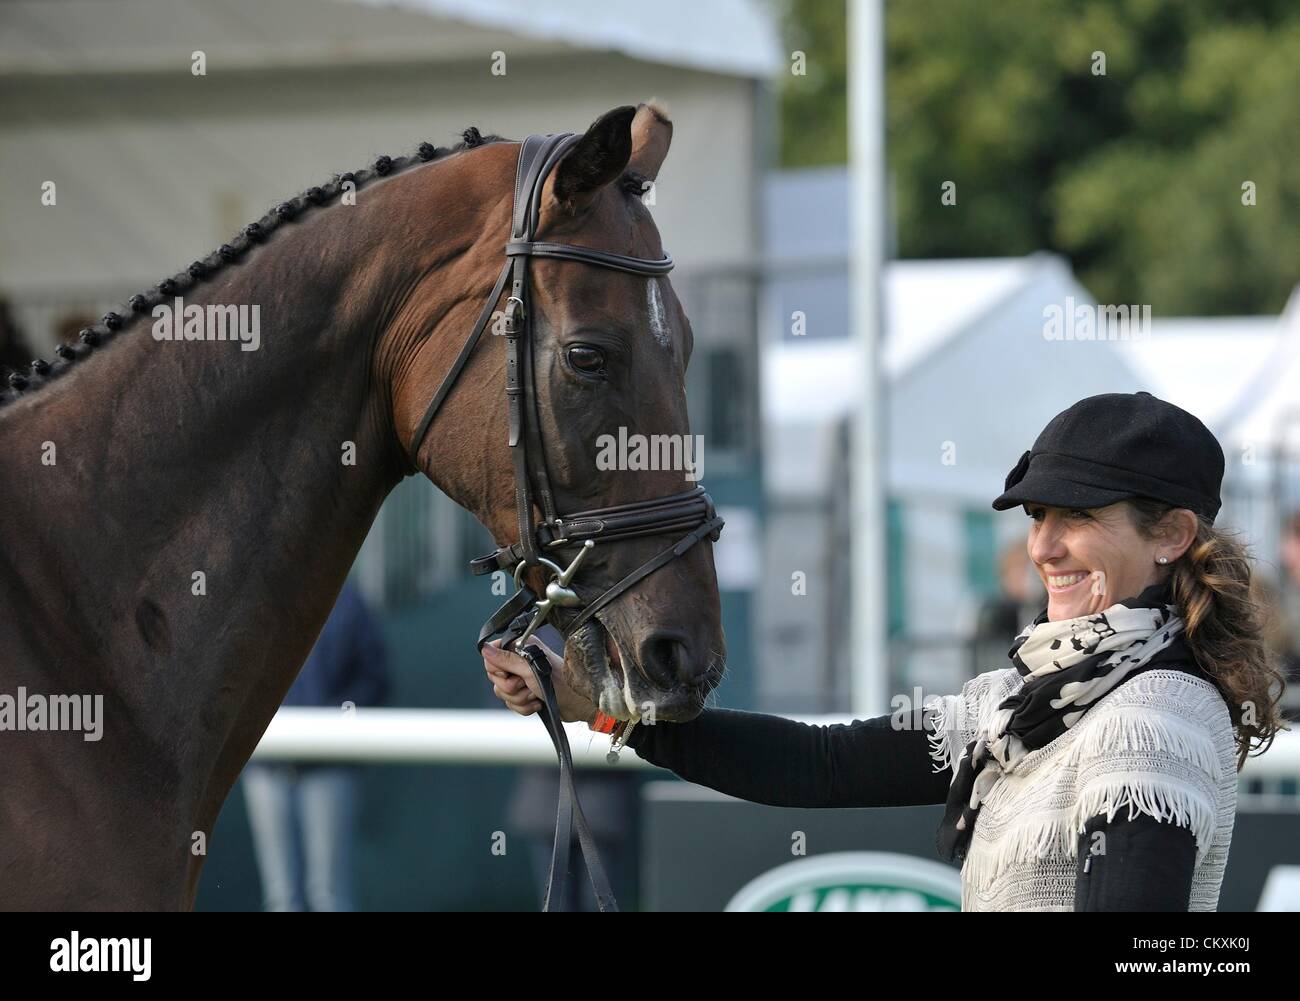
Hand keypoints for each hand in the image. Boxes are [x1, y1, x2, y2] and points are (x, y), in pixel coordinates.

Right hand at [481, 638, 598, 724]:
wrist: (577, 704)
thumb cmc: (561, 682)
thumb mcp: (530, 670)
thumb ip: (506, 659)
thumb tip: (484, 649)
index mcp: (520, 647)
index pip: (491, 656)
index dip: (497, 669)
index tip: (511, 673)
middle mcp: (520, 661)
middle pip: (495, 677)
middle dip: (511, 687)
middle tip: (527, 684)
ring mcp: (523, 678)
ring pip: (502, 693)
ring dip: (520, 699)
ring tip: (536, 695)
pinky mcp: (526, 694)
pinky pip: (511, 704)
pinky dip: (524, 707)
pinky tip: (537, 703)